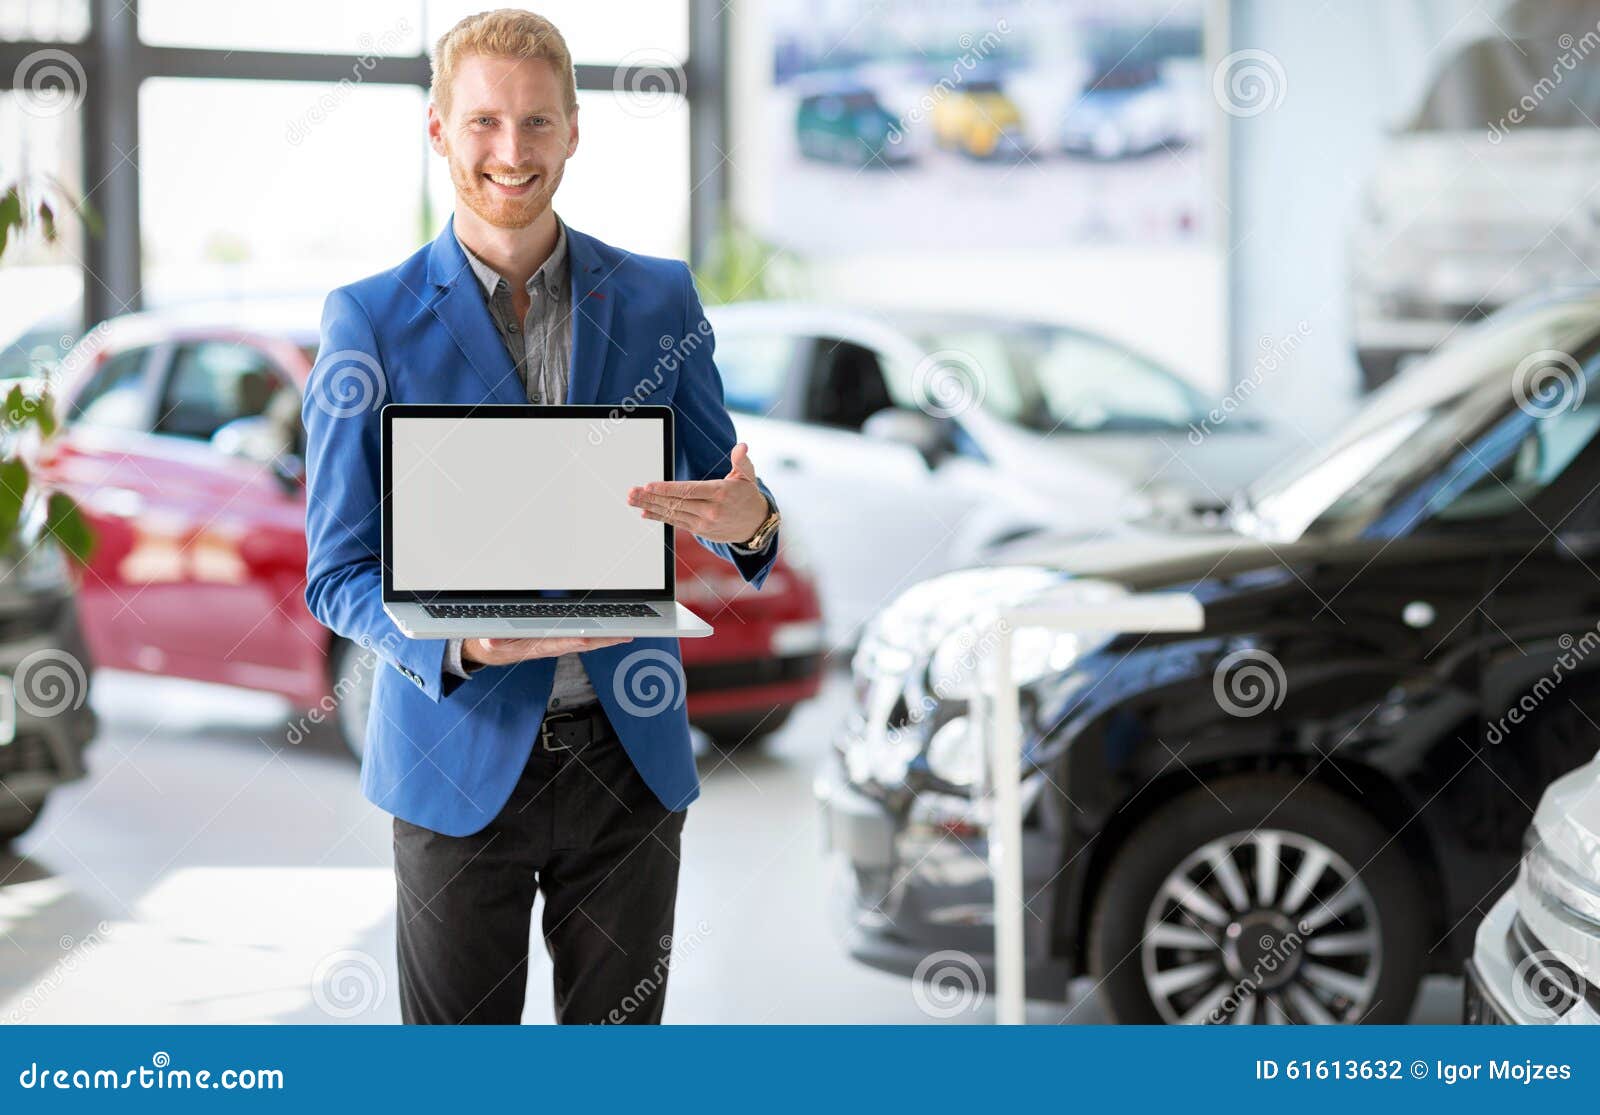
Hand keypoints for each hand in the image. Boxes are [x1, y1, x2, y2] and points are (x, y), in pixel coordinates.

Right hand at [461, 635, 632, 665]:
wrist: (493, 650)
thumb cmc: (496, 644)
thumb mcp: (489, 643)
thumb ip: (491, 642)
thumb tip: (489, 642)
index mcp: (540, 646)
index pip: (565, 642)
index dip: (582, 639)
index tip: (598, 637)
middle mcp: (554, 645)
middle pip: (585, 642)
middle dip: (605, 639)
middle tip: (626, 634)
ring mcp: (558, 642)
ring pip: (587, 640)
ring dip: (607, 637)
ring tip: (626, 632)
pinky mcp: (559, 638)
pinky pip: (582, 636)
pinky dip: (598, 634)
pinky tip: (610, 632)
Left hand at [626, 442, 768, 543]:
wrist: (756, 526)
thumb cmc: (747, 496)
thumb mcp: (748, 476)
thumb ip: (742, 460)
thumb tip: (741, 446)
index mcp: (720, 493)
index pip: (689, 490)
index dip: (667, 489)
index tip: (649, 485)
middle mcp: (711, 510)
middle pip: (676, 503)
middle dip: (651, 497)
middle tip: (632, 492)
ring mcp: (704, 523)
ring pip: (672, 513)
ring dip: (650, 507)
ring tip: (633, 500)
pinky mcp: (700, 531)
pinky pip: (676, 523)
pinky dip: (659, 518)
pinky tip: (645, 513)